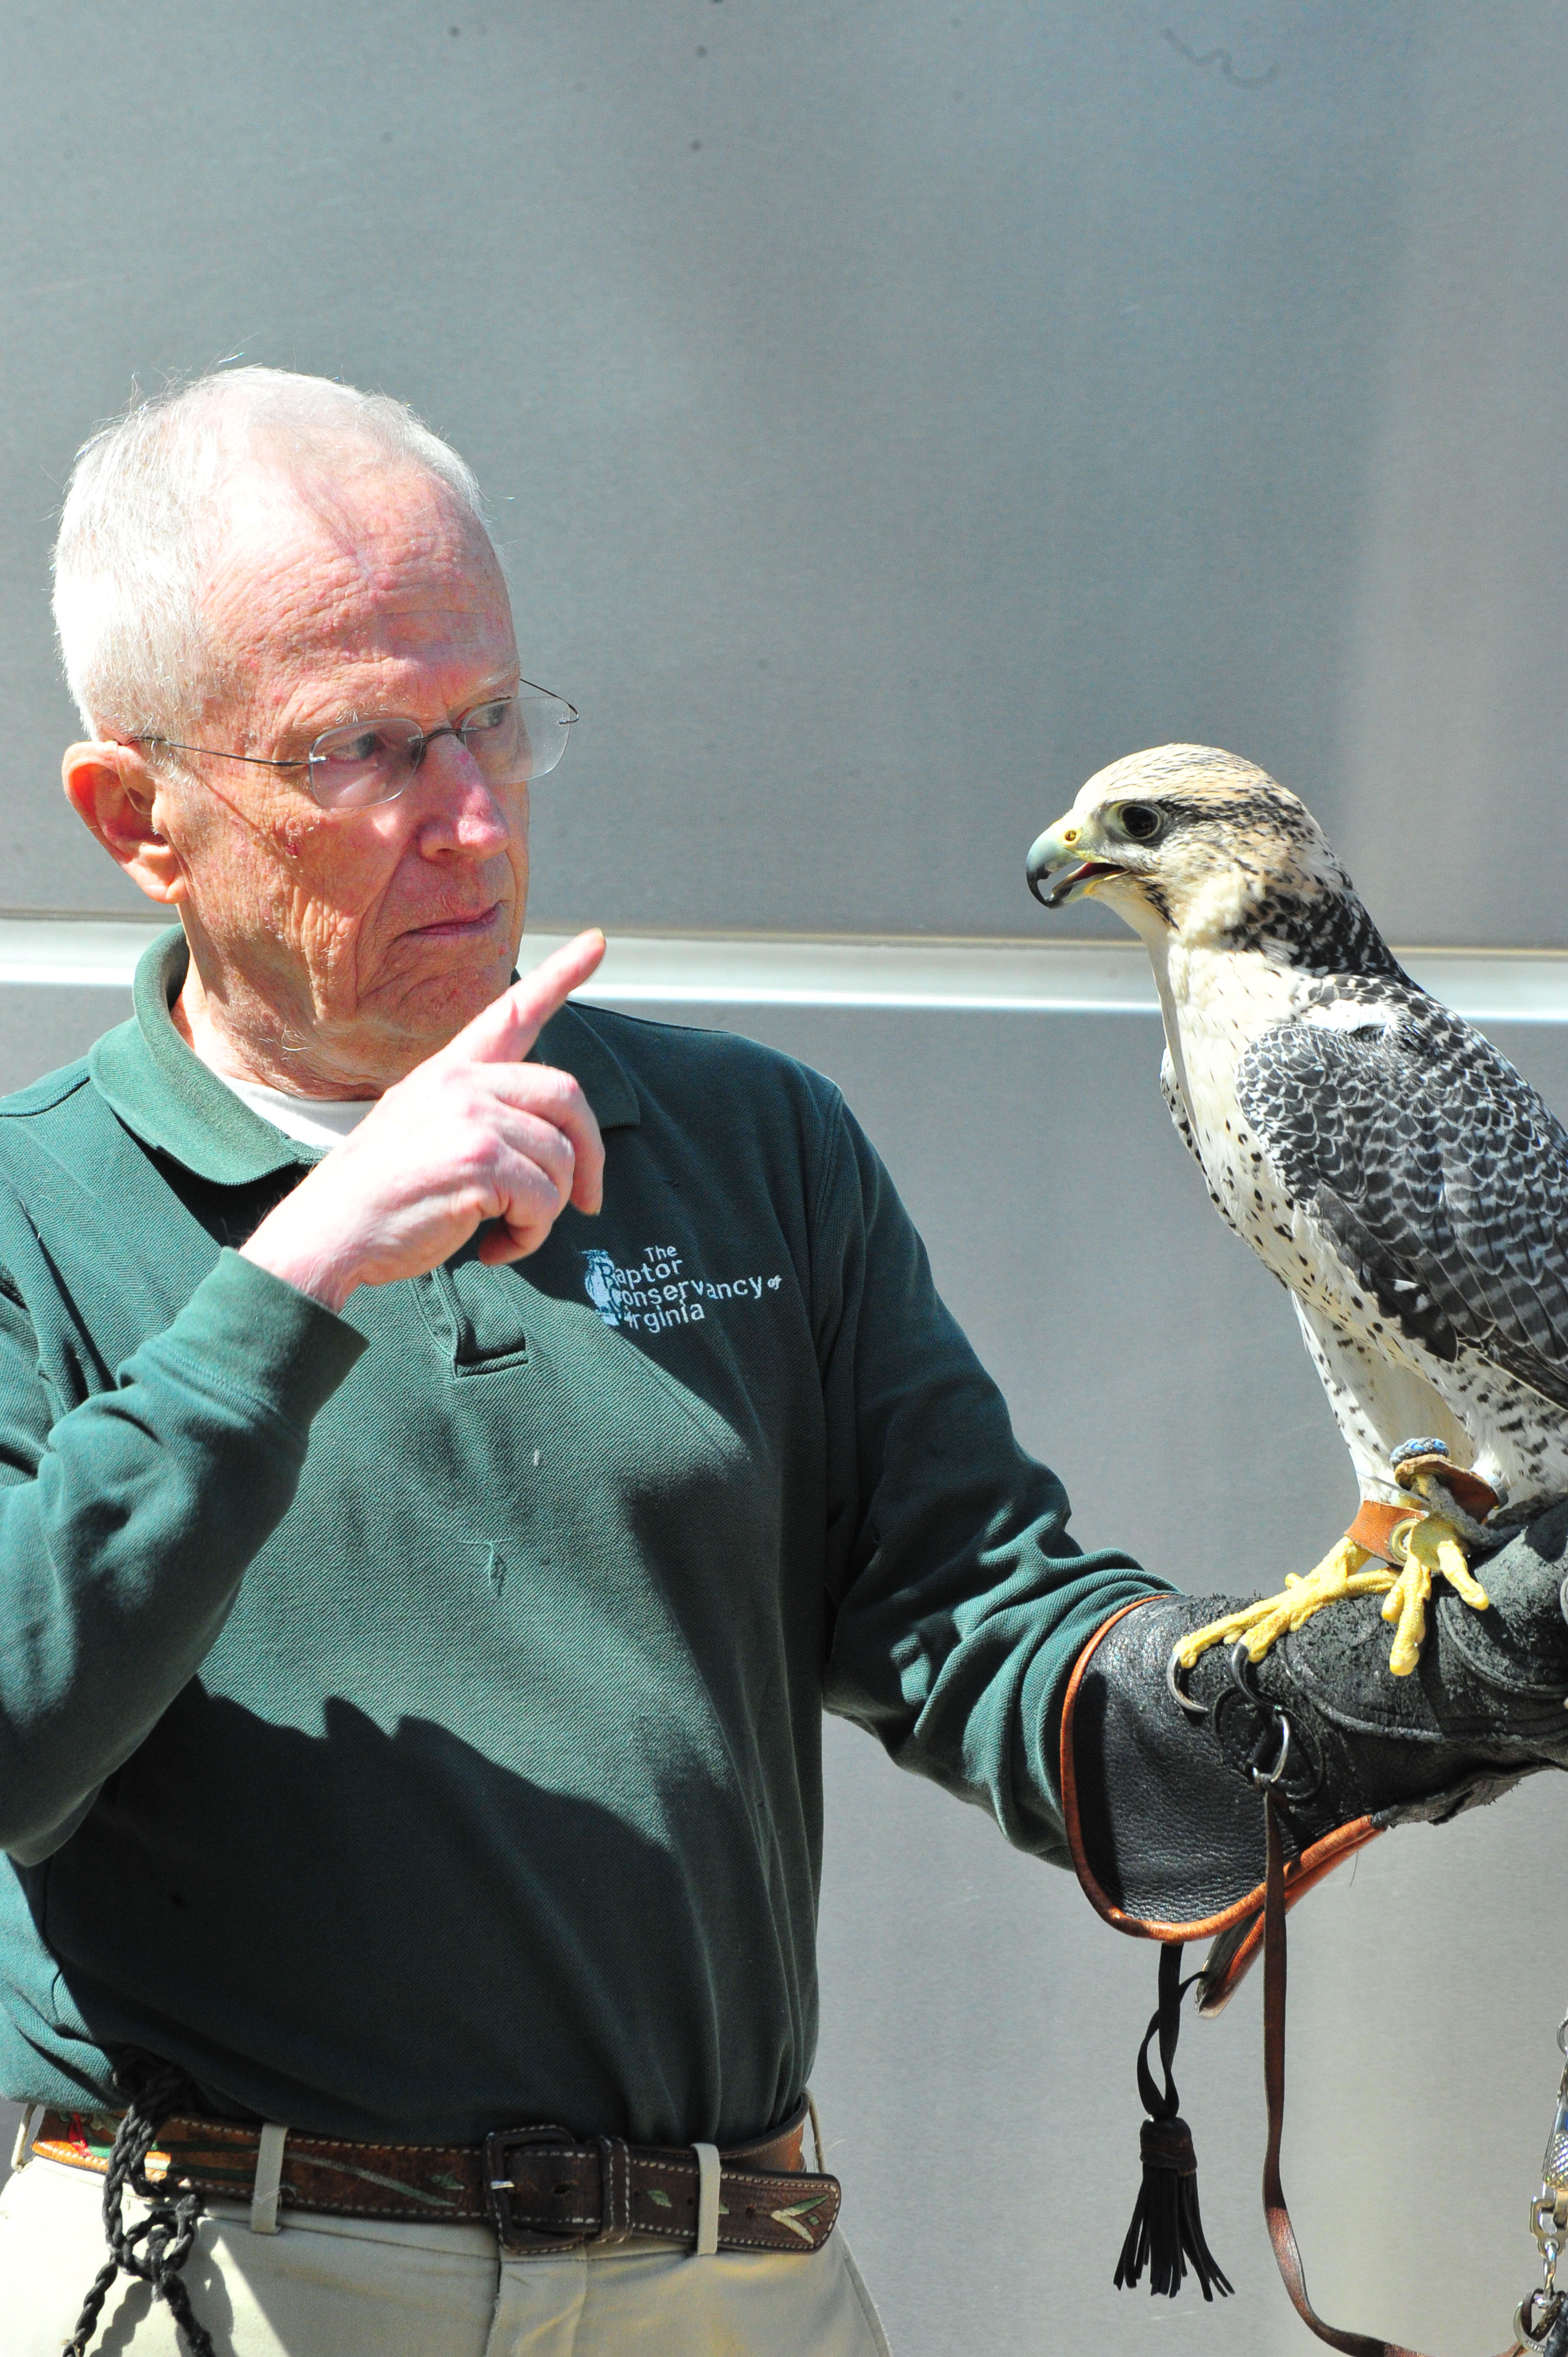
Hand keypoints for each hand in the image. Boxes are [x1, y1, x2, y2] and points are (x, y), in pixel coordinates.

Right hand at [241, 931, 607, 1311]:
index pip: (512, 1012)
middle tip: (588, 1200)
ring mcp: (470, 1116)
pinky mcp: (478, 1160)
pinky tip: (496, 1247)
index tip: (598, 943)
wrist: (327, 1235)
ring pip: (561, 1157)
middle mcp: (461, 1082)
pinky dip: (531, 1235)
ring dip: (549, 1209)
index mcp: (448, 1070)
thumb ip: (474, 1114)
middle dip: (589, 1153)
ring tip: (510, 1231)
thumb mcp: (419, 1130)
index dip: (561, 975)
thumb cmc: (379, 1197)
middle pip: (567, 1094)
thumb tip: (546, 1142)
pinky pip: (544, 1199)